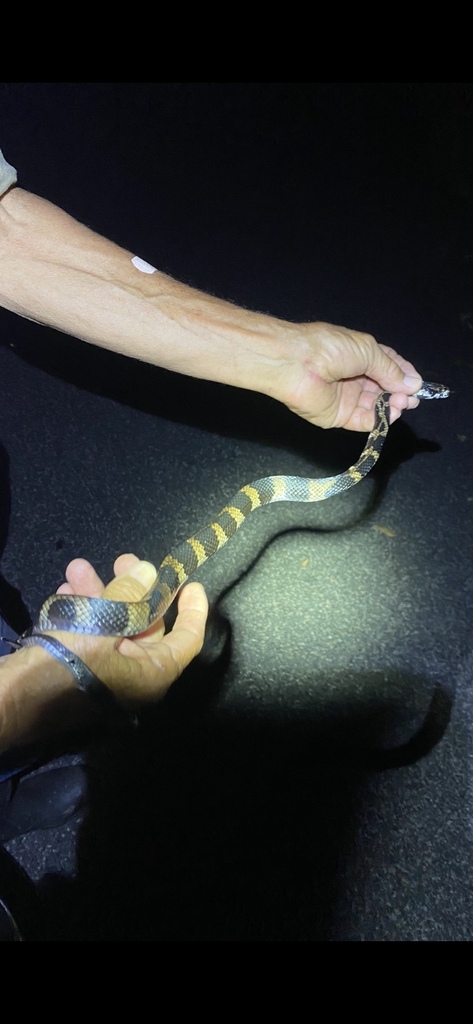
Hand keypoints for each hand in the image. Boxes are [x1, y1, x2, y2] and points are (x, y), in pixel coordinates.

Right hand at [51, 553, 207, 704]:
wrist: (15, 697)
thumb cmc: (68, 663)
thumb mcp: (103, 623)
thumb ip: (129, 595)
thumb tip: (148, 572)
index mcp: (152, 674)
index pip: (187, 640)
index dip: (192, 609)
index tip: (190, 583)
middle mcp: (135, 676)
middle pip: (145, 625)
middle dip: (131, 588)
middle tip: (122, 560)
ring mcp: (107, 673)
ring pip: (113, 625)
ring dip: (98, 593)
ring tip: (78, 569)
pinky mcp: (81, 669)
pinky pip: (90, 635)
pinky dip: (81, 611)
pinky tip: (66, 591)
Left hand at [270, 321, 423, 430]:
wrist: (296, 364)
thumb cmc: (330, 349)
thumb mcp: (368, 351)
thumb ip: (390, 369)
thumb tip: (412, 383)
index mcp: (359, 355)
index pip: (387, 366)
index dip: (404, 374)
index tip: (419, 384)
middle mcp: (353, 376)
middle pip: (383, 388)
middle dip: (400, 392)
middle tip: (412, 398)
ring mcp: (346, 397)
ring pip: (375, 406)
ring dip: (392, 405)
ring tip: (402, 403)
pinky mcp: (338, 416)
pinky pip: (363, 421)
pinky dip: (378, 419)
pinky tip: (390, 413)